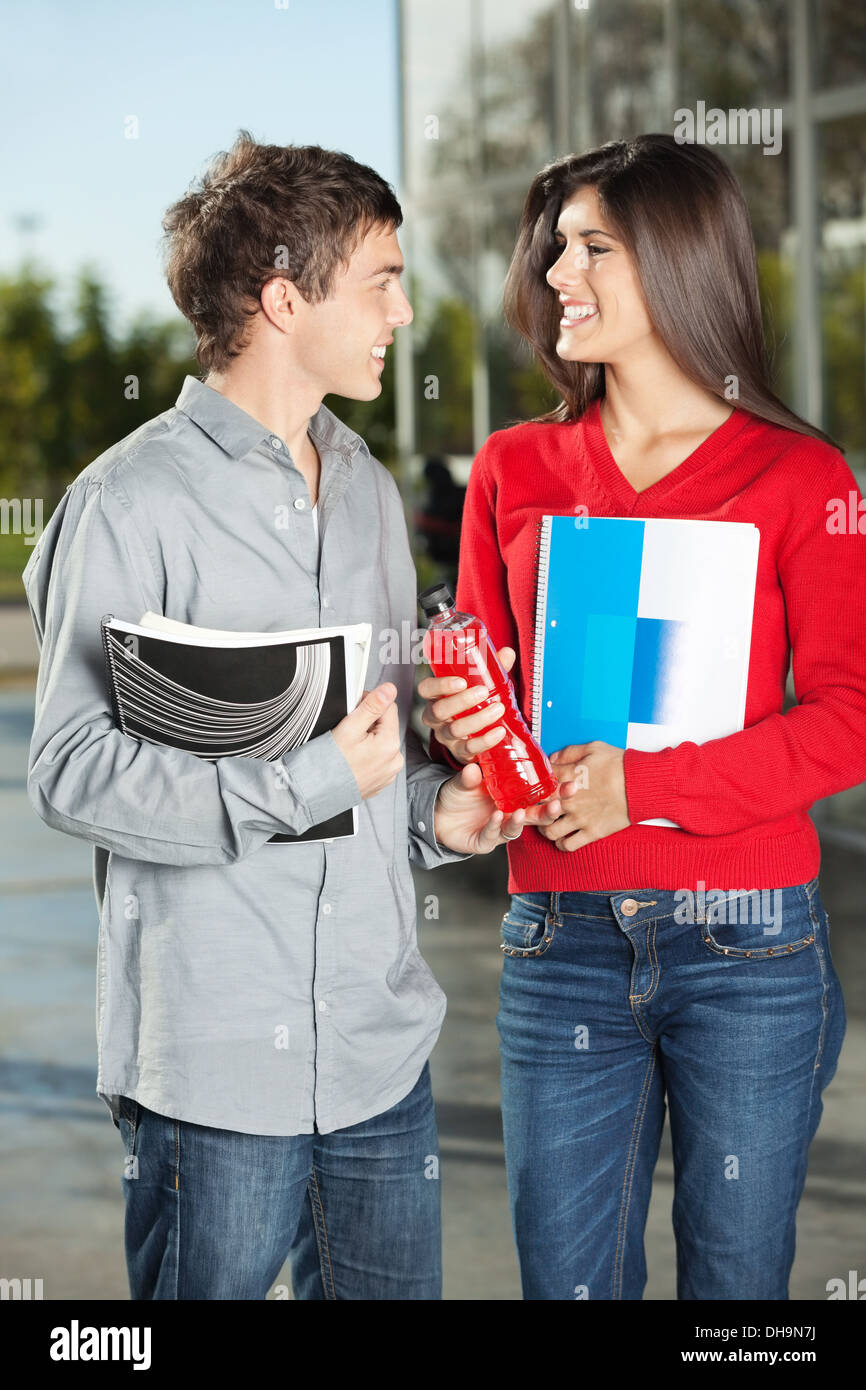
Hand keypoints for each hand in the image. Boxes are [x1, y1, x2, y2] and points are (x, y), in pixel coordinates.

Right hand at [331, 684, 403, 799]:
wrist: (316, 793)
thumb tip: (390, 689)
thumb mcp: (349, 728)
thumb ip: (372, 707)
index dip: (370, 704)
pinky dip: (367, 756)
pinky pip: (378, 759)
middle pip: (386, 726)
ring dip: (368, 740)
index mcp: (390, 744)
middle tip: (347, 733)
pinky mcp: (381, 781)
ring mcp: (388, 773)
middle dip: (368, 724)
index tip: (353, 712)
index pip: (388, 708)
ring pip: (381, 742)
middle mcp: (394, 760)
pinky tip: (352, 760)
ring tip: (348, 749)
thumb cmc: (329, 763)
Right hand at [418, 646, 517, 765]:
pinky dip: (485, 741)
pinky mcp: (460, 752)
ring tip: (498, 708)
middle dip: (461, 701)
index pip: (426, 689)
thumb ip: (491, 670)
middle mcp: (436, 718)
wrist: (479, 734)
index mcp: (436, 697)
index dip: (439, 685)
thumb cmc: (475, 703)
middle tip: (483, 692)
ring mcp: (446, 736)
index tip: (461, 682)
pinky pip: (469, 748)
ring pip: (455, 729)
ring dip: (477, 719)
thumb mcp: (480, 684)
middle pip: (439, 710)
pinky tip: (499, 731)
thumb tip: (507, 653)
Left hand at [432, 760, 563, 854]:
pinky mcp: (484, 842)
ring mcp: (498, 829)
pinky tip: (496, 817)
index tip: (570, 783)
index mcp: (513, 797)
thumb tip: (474, 767)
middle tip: (560, 804)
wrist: (436, 814)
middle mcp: (509, 814)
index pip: (539, 794)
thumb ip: (471, 775)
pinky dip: (494, 826)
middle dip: (549, 811)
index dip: (555, 791)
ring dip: (520, 821)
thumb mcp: (464, 780)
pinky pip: (492, 836)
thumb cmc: (457, 795)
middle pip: (535, 815)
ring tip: (522, 813)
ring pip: (516, 829)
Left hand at [538, 741, 629, 850]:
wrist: (640, 784)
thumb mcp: (592, 748)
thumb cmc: (619, 765)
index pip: (537, 784)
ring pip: (548, 831)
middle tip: (535, 809)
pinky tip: (564, 836)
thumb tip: (552, 759)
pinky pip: (567, 845)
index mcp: (566, 777)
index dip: (533, 787)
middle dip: (533, 810)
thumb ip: (568, 753)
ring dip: (546, 828)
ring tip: (550, 824)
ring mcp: (579, 818)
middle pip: (537, 809)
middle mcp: (569, 800)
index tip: (535, 789)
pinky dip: (562, 843)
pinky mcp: (591, 832)